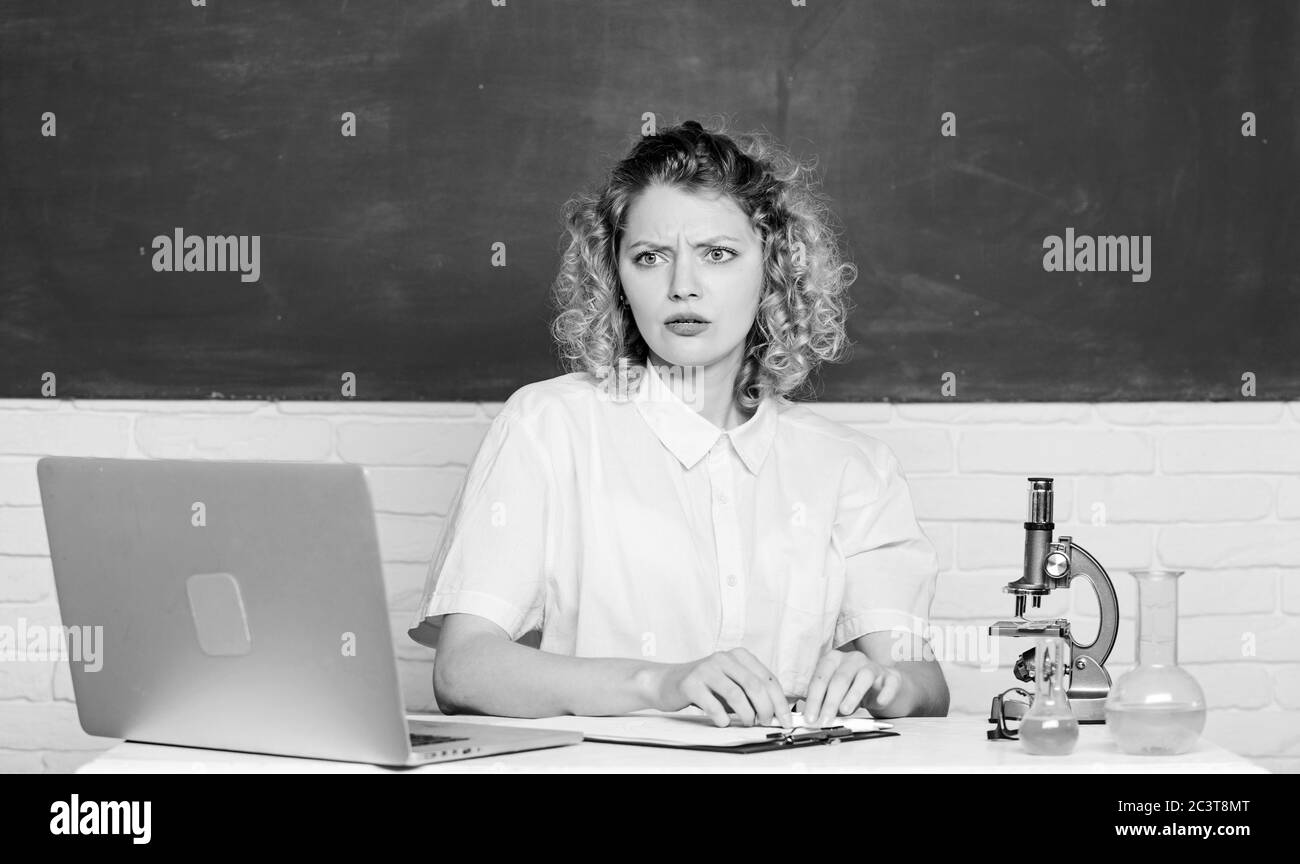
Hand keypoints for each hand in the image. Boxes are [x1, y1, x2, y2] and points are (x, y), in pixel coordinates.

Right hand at [652, 648, 793, 727]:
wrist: (668, 682)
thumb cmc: (705, 685)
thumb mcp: (732, 682)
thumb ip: (753, 691)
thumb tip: (778, 711)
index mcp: (739, 656)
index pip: (768, 678)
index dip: (780, 702)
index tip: (786, 719)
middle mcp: (723, 658)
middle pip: (755, 685)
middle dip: (766, 709)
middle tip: (766, 723)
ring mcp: (706, 669)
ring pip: (736, 694)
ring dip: (746, 715)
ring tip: (747, 723)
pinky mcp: (691, 683)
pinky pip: (713, 704)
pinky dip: (722, 717)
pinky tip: (723, 721)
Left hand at [799, 649, 902, 725]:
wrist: (883, 685)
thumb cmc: (852, 689)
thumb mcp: (835, 694)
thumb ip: (824, 702)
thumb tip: (814, 718)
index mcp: (834, 659)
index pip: (820, 679)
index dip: (814, 700)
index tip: (810, 718)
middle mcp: (853, 659)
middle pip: (840, 679)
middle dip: (830, 702)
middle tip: (825, 719)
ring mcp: (873, 666)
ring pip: (863, 677)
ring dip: (853, 695)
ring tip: (845, 711)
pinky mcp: (891, 677)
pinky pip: (889, 684)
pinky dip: (885, 693)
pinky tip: (879, 702)